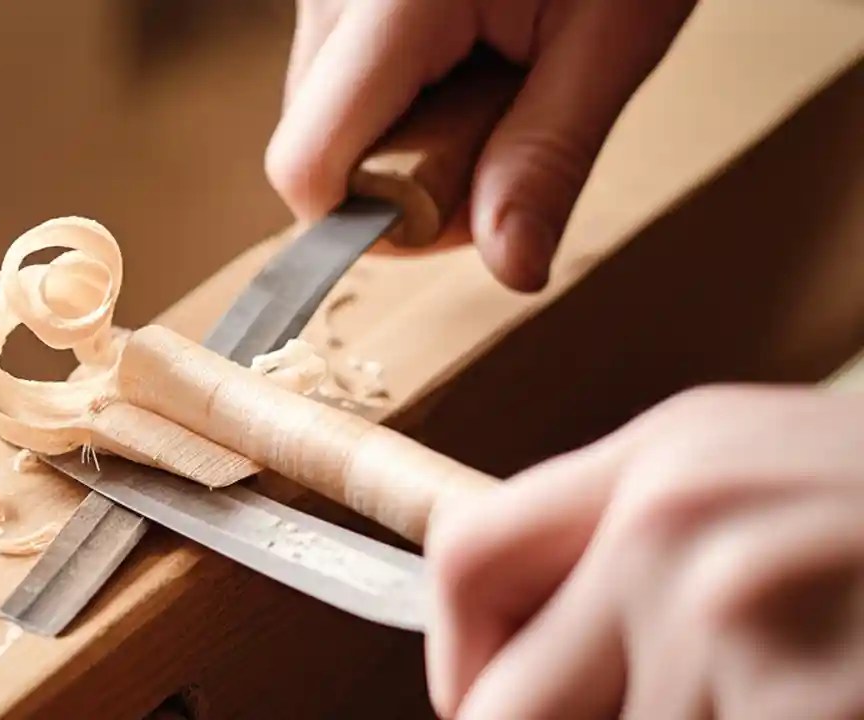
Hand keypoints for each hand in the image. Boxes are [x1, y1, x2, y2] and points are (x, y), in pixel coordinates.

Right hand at [267, 0, 695, 291]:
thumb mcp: (615, 33)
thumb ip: (551, 155)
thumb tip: (512, 267)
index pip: (310, 166)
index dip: (374, 222)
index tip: (459, 208)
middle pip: (310, 151)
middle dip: (397, 184)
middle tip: (495, 139)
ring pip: (319, 123)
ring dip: (396, 144)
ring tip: (483, 87)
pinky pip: (332, 85)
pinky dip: (392, 104)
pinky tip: (456, 63)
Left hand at [424, 385, 863, 717]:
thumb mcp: (761, 477)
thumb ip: (641, 539)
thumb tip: (551, 638)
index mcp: (659, 455)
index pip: (466, 555)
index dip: (455, 656)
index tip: (474, 698)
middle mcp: (664, 522)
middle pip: (505, 706)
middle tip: (630, 714)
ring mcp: (725, 613)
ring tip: (791, 685)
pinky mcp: (807, 702)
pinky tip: (831, 700)